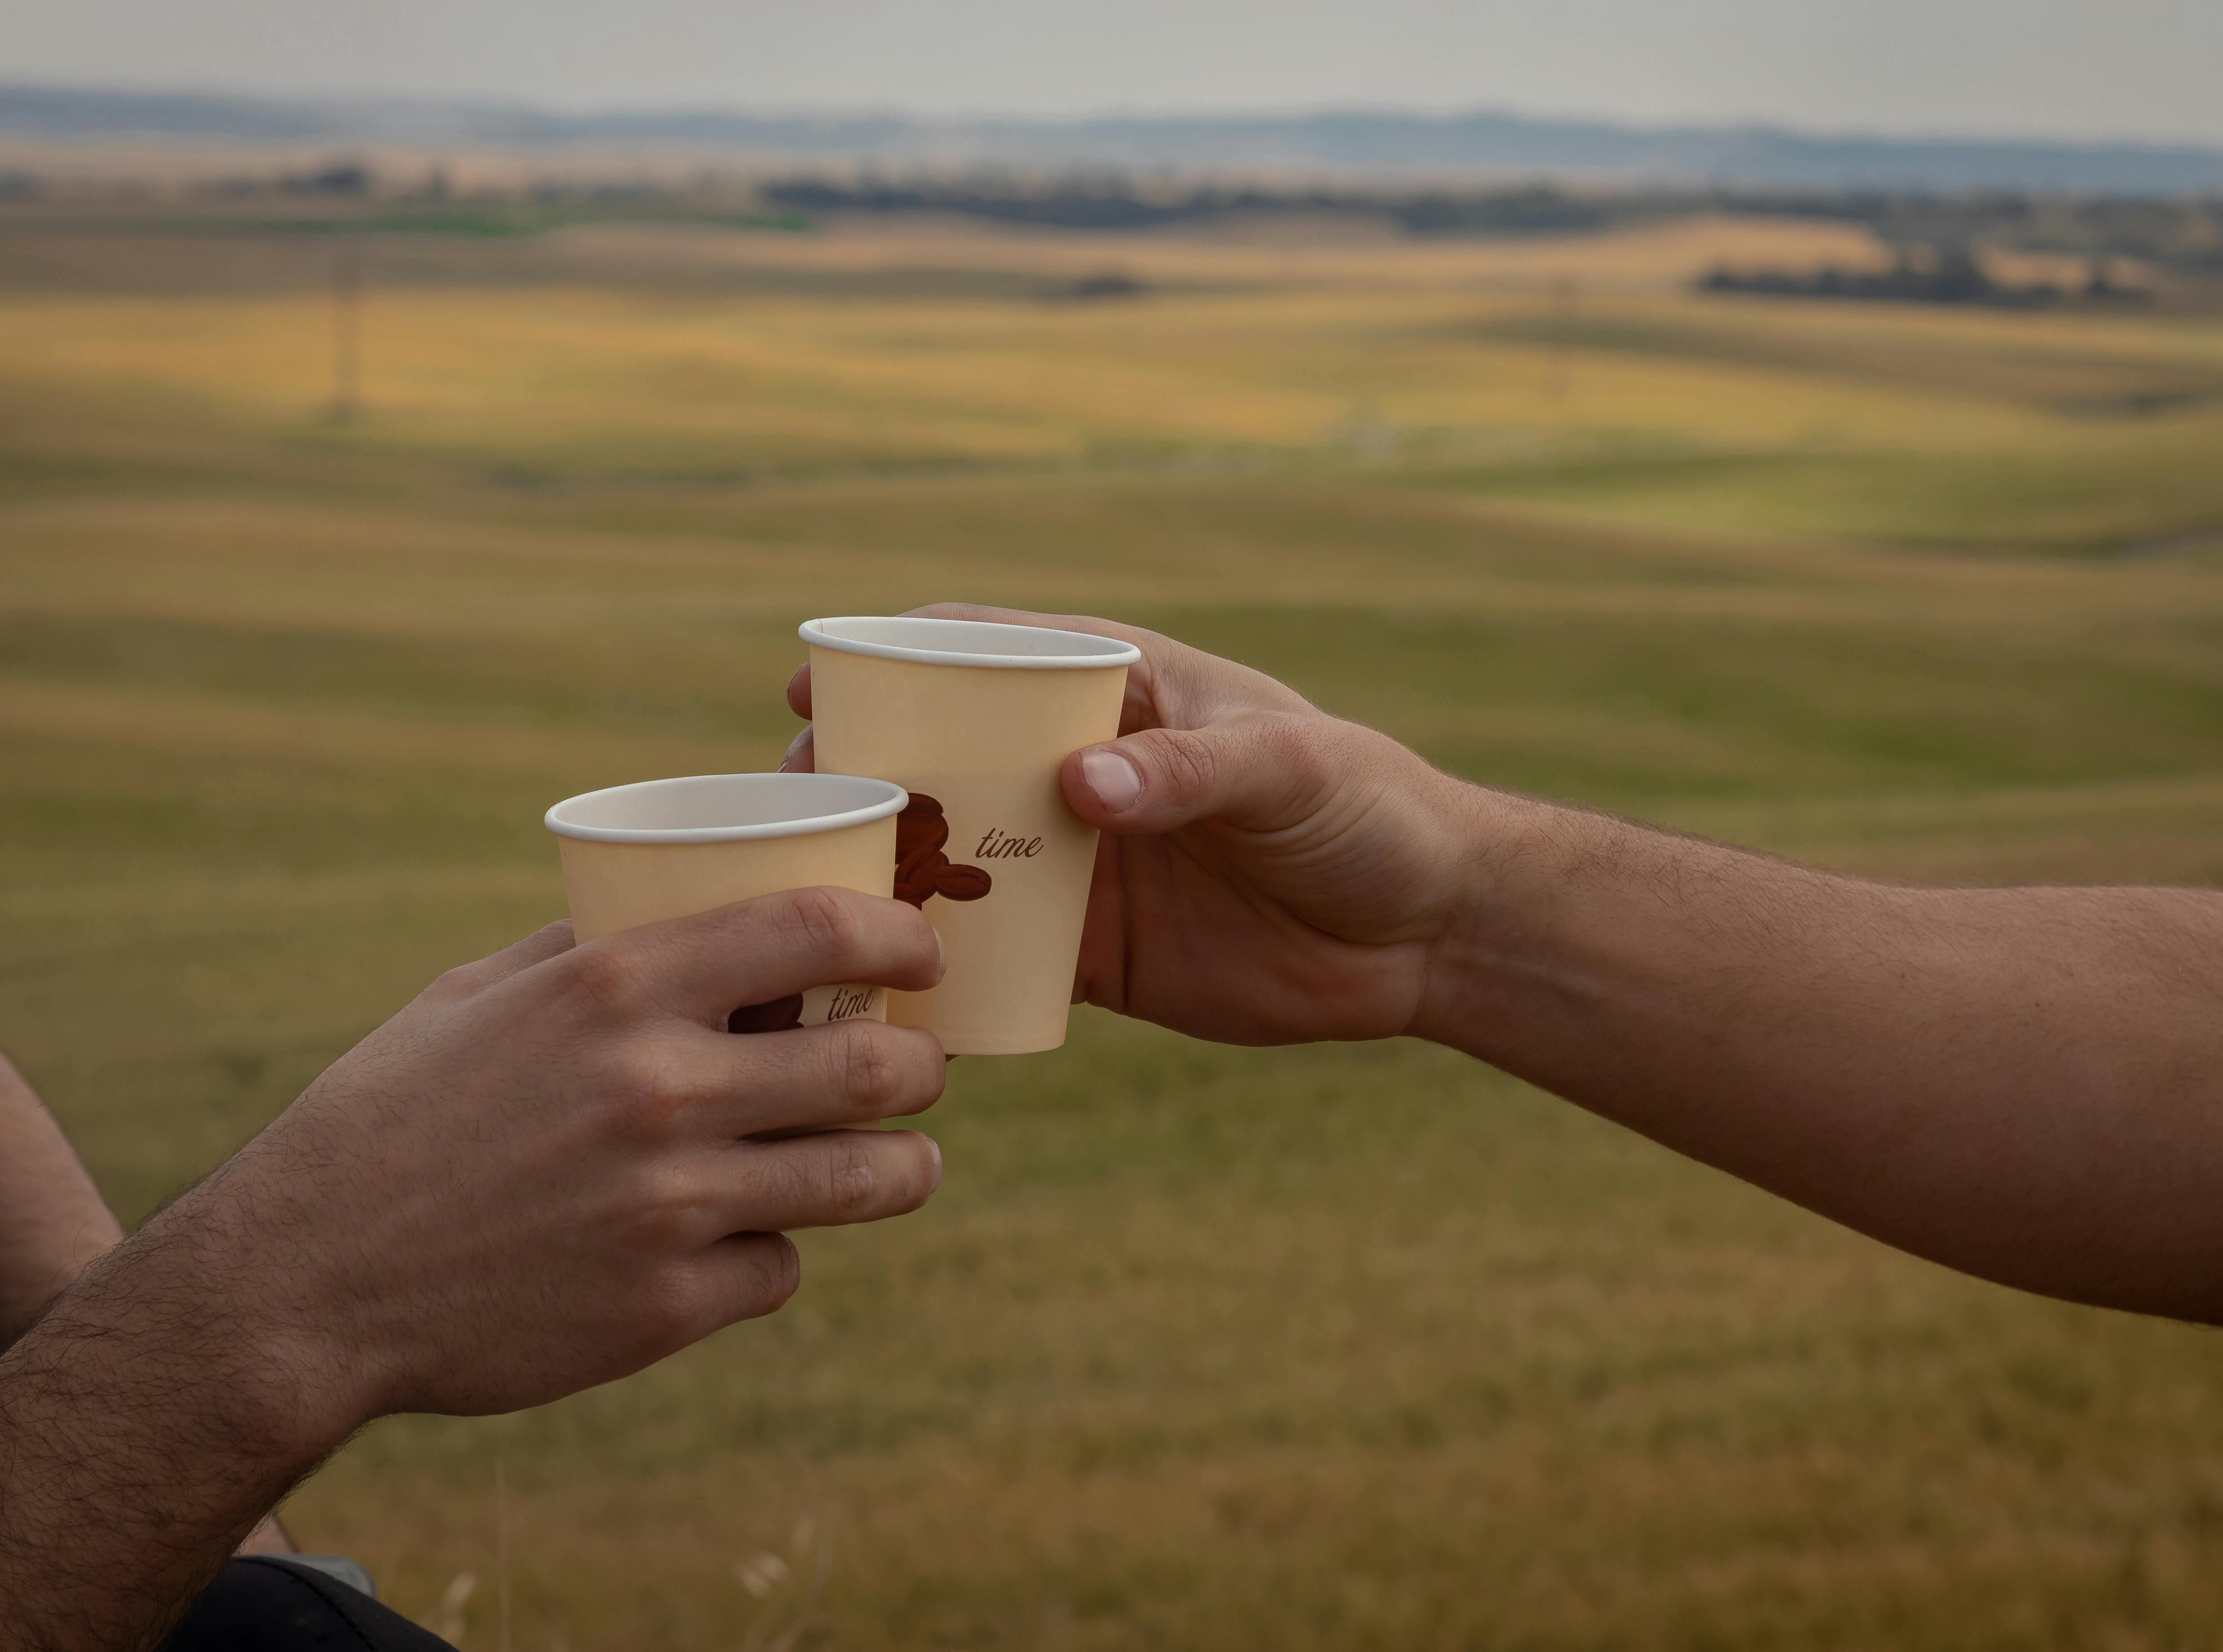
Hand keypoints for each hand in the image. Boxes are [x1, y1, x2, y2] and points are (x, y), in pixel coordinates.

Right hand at [128, 887, 949, 1440]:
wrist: (306, 1278)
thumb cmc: (394, 1114)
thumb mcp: (484, 993)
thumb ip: (598, 945)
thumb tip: (701, 903)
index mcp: (617, 986)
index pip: (822, 929)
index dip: (900, 937)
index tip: (920, 954)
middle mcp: (660, 1089)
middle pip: (882, 1066)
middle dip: (923, 1068)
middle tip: (916, 1071)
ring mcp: (671, 1206)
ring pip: (871, 1180)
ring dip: (903, 1168)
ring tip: (901, 1163)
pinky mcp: (666, 1309)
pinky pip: (782, 1270)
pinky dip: (771, 1256)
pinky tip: (736, 1244)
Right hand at [784, 606, 1477, 1044]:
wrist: (1429, 932)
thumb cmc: (1371, 811)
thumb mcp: (1291, 768)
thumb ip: (1191, 771)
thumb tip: (1083, 785)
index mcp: (1122, 694)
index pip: (990, 651)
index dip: (897, 657)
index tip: (814, 679)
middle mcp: (1083, 773)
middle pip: (945, 758)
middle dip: (863, 774)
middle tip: (793, 805)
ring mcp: (1083, 866)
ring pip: (955, 860)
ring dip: (884, 875)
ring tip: (807, 898)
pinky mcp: (1097, 953)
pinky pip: (997, 960)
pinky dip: (942, 973)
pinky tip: (879, 994)